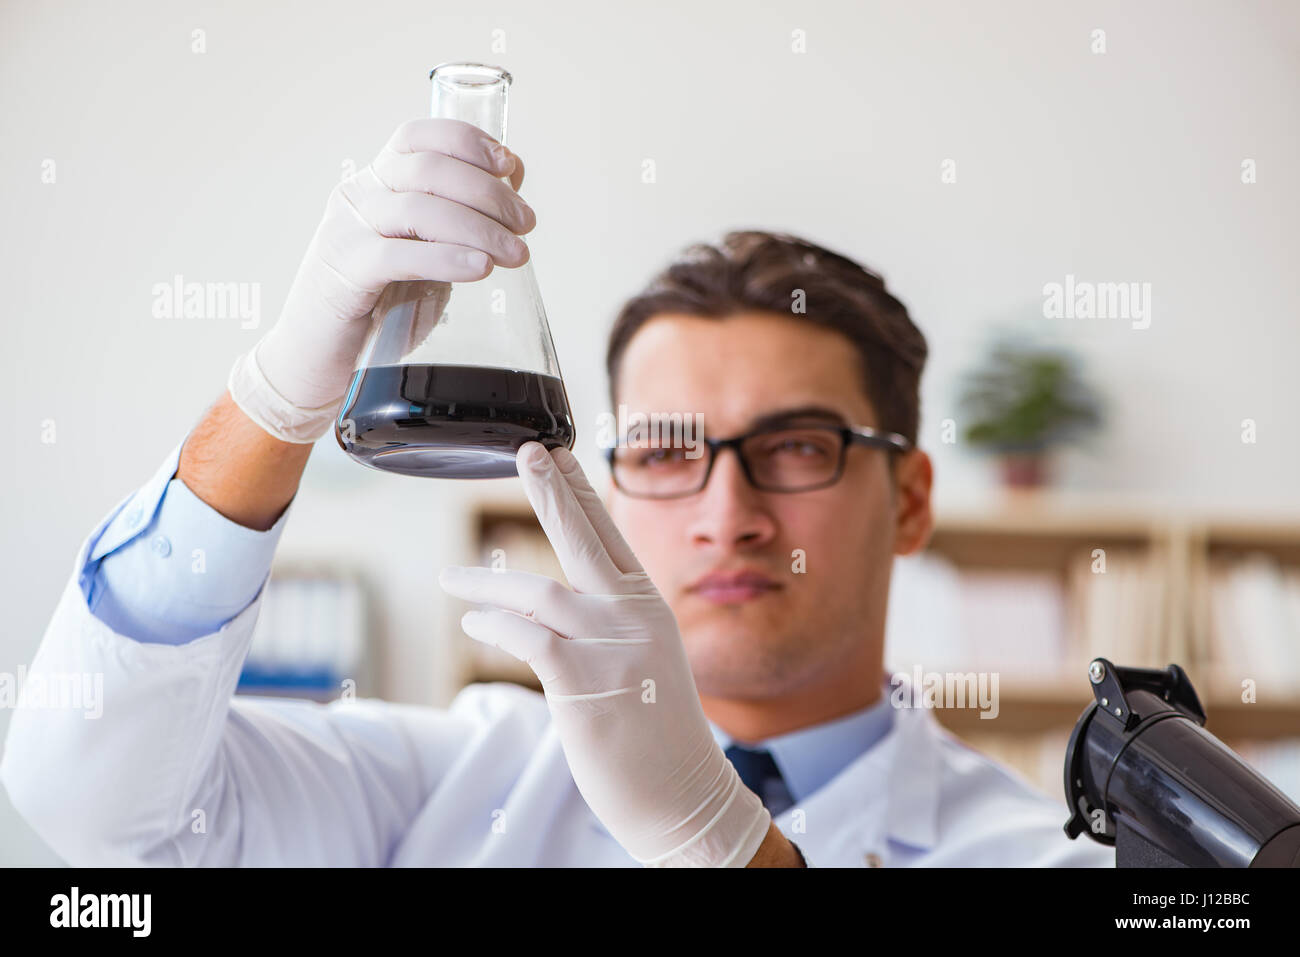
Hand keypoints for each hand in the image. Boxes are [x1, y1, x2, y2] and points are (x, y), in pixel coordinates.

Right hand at [229, 117, 535, 442]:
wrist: (322, 360)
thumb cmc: (381, 307)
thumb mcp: (425, 254)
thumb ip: (456, 224)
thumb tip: (511, 191)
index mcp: (376, 183)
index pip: (417, 137)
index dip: (467, 141)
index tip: (509, 165)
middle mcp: (358, 196)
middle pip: (427, 169)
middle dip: (488, 192)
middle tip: (525, 223)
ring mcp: (346, 232)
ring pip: (418, 209)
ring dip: (479, 228)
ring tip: (516, 253)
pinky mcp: (344, 274)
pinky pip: (398, 256)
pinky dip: (446, 259)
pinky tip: (481, 269)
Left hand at [438, 443, 771, 866]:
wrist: (681, 796)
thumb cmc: (656, 733)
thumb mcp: (644, 661)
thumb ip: (610, 623)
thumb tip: (556, 598)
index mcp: (649, 606)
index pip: (611, 534)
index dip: (580, 490)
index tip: (557, 453)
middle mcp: (634, 616)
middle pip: (585, 537)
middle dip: (552, 490)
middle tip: (527, 451)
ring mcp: (611, 646)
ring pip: (539, 590)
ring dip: (487, 581)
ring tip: (449, 578)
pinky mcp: (582, 680)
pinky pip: (524, 637)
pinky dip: (492, 626)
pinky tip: (472, 623)